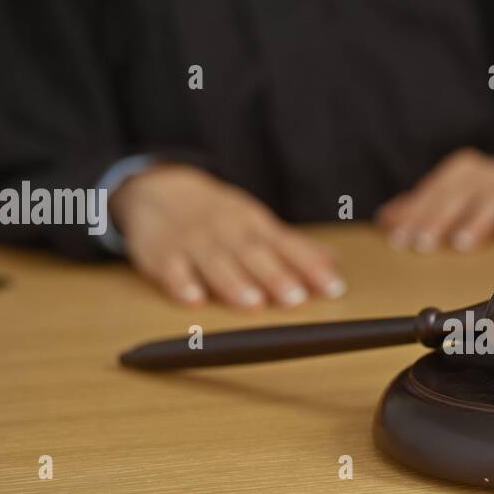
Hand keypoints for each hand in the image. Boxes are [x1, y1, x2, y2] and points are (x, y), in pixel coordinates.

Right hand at [110, 163, 345, 308]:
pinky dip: (181, 283)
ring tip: (253, 303)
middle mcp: (226, 231)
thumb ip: (293, 247)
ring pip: (215, 262)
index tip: (333, 286)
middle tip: (296, 298)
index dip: (310, 266)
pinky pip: (170, 269)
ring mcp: (193, 241)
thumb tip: (333, 262)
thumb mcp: (257, 223)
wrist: (159, 189)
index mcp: (253, 224)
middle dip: (275, 276)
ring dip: (234, 283)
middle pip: (253, 254)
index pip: (287, 245)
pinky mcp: (161, 254)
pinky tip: (194, 300)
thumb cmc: (218, 216)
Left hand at [376, 148, 493, 252]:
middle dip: (438, 219)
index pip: (433, 192)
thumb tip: (386, 219)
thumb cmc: (478, 200)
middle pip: (459, 195)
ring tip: (462, 243)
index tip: (400, 238)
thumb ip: (418, 210)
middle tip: (423, 244)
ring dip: (477, 222)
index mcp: (462, 170)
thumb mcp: (447, 201)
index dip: (414, 215)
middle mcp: (487, 173)